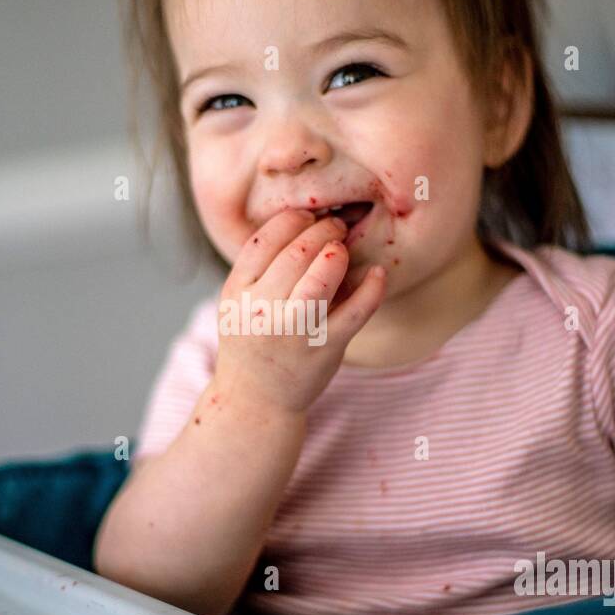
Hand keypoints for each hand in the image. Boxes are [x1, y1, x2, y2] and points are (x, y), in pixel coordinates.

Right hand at [212, 209, 385, 415]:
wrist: (255, 399)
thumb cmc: (252, 341)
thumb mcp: (238, 302)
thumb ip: (261, 267)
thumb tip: (307, 221)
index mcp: (237, 292)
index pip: (265, 240)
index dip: (291, 220)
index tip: (307, 216)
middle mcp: (262, 310)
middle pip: (296, 252)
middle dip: (321, 230)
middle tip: (334, 227)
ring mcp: (294, 331)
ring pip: (323, 276)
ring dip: (338, 252)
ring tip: (342, 249)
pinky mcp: (326, 348)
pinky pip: (356, 310)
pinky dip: (372, 288)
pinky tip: (378, 274)